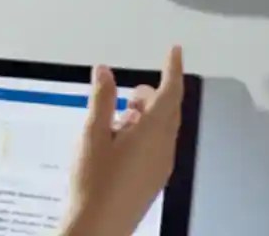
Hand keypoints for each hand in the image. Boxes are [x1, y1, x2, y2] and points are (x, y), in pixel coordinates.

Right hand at [62, 46, 184, 235]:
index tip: (175, 50)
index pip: (170, 92)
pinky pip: (158, 145)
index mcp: (152, 132)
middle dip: (154, 94)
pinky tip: (121, 140)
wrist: (99, 227)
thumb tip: (105, 71)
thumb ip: (102, 99)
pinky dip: (146, 133)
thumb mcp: (93, 134)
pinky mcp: (154, 179)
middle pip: (169, 110)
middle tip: (131, 93)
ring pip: (163, 129)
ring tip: (120, 116)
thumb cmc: (94, 181)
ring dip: (147, 115)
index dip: (172, 68)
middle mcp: (163, 147)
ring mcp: (161, 165)